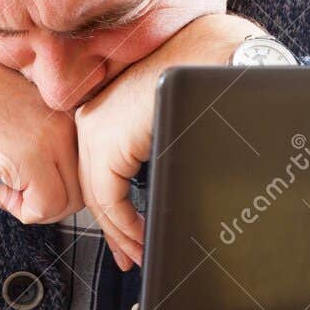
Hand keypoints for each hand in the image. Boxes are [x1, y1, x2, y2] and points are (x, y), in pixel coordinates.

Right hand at [0, 49, 81, 223]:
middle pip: (82, 188)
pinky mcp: (32, 157)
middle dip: (50, 202)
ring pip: (69, 202)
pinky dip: (22, 211)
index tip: (28, 181)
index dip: (58, 184)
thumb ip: (51, 141)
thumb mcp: (25, 116)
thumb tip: (65, 188)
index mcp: (72, 111)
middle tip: (17, 192)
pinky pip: (45, 207)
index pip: (87, 168)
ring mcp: (54, 138)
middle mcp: (71, 122)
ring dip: (36, 208)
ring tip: (8, 190)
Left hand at [74, 13, 261, 268]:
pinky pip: (108, 200)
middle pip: (97, 185)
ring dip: (122, 232)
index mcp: (108, 107)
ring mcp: (96, 129)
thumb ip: (159, 143)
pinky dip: (125, 226)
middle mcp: (95, 117)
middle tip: (130, 255)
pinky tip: (144, 241)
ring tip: (142, 254)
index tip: (131, 233)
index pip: (102, 168)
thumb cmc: (207, 74)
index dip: (115, 207)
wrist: (215, 54)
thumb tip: (169, 176)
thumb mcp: (175, 114)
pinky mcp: (105, 144)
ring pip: (100, 197)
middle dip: (114, 226)